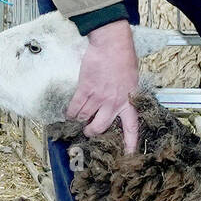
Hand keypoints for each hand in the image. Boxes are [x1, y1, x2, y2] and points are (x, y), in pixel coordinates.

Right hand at [68, 19, 139, 152]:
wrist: (112, 44)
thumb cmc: (124, 59)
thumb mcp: (132, 80)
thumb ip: (126, 95)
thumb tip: (120, 104)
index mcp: (129, 101)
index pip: (132, 128)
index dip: (129, 144)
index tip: (128, 156)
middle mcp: (114, 103)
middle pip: (100, 127)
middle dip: (92, 132)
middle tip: (88, 131)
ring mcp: (99, 97)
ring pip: (84, 118)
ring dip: (78, 121)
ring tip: (76, 119)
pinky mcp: (85, 89)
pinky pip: (75, 107)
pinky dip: (70, 112)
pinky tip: (68, 113)